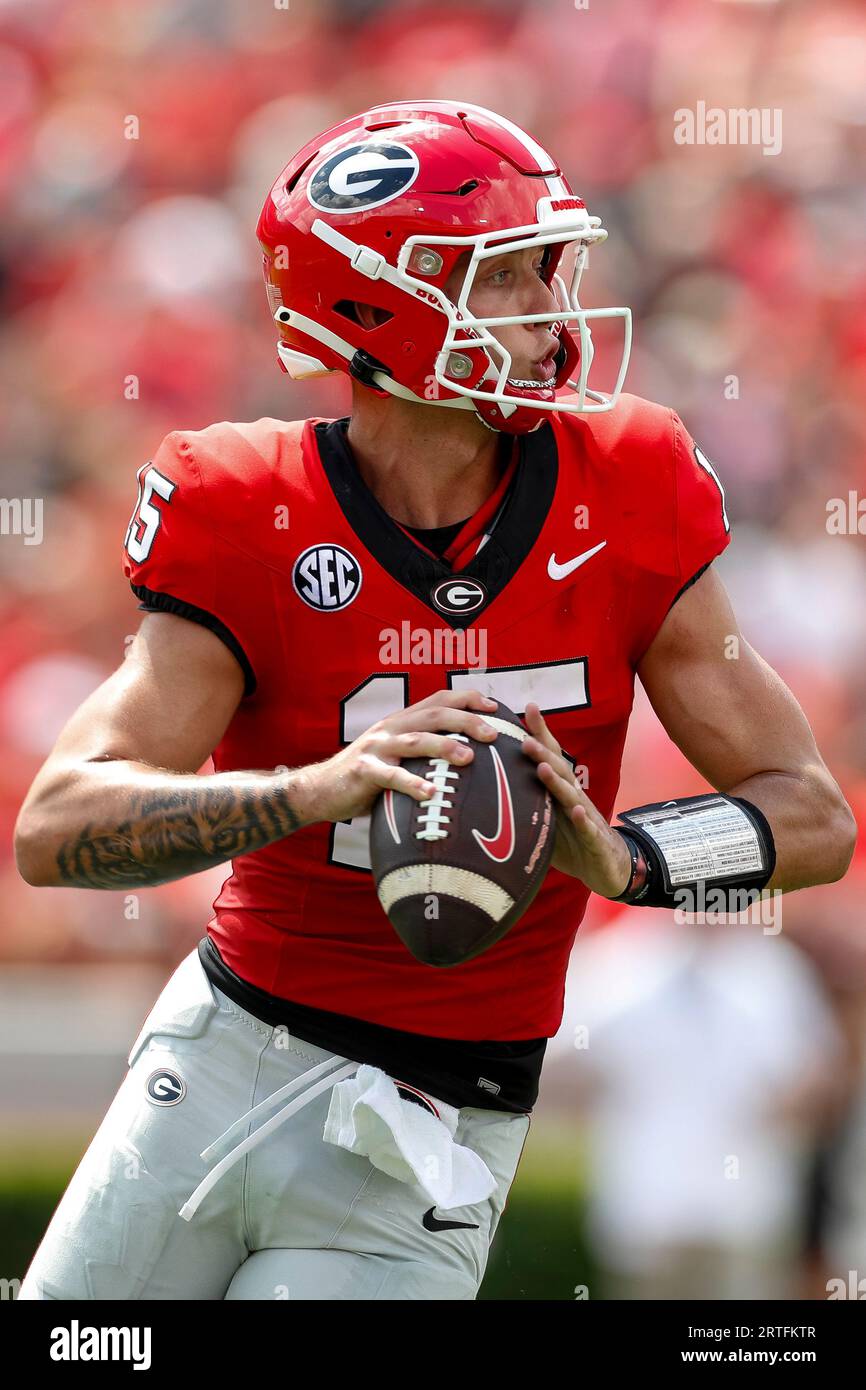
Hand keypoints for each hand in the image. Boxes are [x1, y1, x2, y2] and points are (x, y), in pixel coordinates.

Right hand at [298, 689, 499, 824]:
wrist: (320, 789)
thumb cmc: (367, 777)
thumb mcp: (396, 757)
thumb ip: (422, 754)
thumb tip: (467, 761)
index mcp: (402, 721)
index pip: (439, 700)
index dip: (468, 699)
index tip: (496, 708)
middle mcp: (391, 727)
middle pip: (434, 716)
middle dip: (466, 721)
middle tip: (493, 734)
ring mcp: (377, 747)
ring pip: (415, 740)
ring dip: (444, 747)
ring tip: (469, 758)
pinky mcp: (364, 770)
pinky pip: (390, 777)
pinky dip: (412, 784)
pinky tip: (430, 794)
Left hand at [521, 702, 631, 897]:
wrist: (607, 866)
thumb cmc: (572, 840)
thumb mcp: (545, 820)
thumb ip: (525, 803)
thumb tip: (489, 790)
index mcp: (560, 791)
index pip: (550, 757)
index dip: (541, 733)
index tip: (529, 708)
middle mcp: (573, 798)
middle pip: (558, 771)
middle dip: (542, 753)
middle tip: (523, 739)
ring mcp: (586, 817)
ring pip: (570, 795)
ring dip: (557, 781)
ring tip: (542, 767)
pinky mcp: (595, 840)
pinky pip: (588, 828)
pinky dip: (582, 819)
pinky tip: (577, 810)